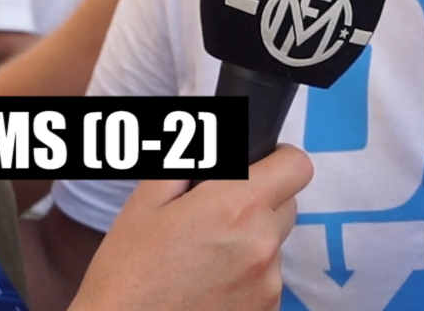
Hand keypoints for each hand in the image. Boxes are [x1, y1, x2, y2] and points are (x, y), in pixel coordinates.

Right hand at [70, 145, 312, 310]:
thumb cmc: (127, 275)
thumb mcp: (145, 203)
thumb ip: (187, 162)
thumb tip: (208, 137)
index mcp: (236, 207)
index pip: (296, 166)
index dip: (280, 159)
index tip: (262, 164)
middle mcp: (262, 245)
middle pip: (287, 205)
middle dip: (259, 202)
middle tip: (215, 216)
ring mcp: (268, 285)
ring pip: (274, 246)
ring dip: (250, 244)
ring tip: (202, 260)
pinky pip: (266, 282)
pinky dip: (246, 279)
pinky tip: (208, 286)